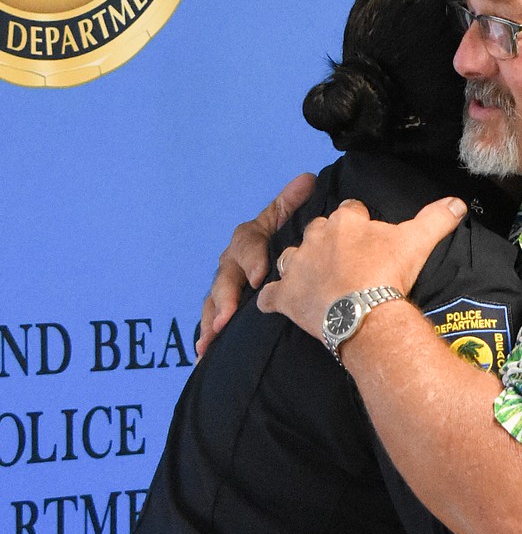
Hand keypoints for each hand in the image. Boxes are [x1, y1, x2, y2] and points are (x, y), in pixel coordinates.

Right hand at [196, 172, 316, 355]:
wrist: (267, 259)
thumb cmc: (277, 238)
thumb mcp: (284, 220)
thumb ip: (291, 204)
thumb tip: (307, 179)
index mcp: (247, 240)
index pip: (246, 245)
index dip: (252, 259)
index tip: (260, 276)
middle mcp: (231, 263)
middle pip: (224, 280)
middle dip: (226, 298)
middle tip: (229, 316)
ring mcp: (225, 287)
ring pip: (214, 302)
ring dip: (211, 321)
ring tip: (210, 339)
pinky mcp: (224, 307)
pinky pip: (212, 320)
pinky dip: (207, 336)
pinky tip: (204, 354)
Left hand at [257, 195, 467, 341]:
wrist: (366, 313)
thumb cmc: (389, 273)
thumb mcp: (418, 241)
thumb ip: (436, 218)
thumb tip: (459, 202)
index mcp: (344, 221)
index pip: (349, 210)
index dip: (359, 223)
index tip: (369, 238)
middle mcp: (314, 238)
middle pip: (317, 230)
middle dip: (327, 242)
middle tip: (345, 262)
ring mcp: (296, 268)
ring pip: (289, 258)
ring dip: (299, 265)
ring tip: (315, 280)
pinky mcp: (285, 297)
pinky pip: (271, 296)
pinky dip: (273, 300)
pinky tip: (277, 305)